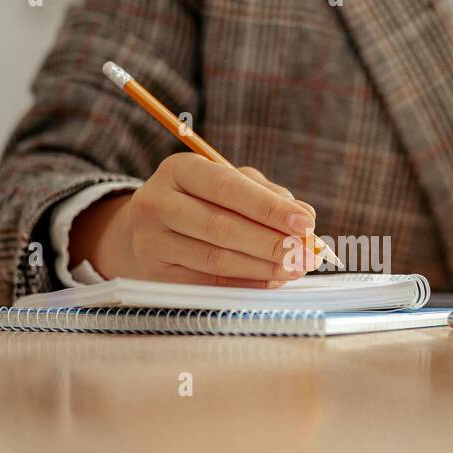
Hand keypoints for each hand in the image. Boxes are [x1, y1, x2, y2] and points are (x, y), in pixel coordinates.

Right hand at [68, 153, 319, 286]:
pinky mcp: (153, 273)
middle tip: (306, 255)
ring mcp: (150, 240)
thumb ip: (267, 195)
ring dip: (262, 268)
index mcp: (179, 169)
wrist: (145, 230)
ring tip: (294, 269)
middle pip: (221, 226)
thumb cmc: (201, 203)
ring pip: (215, 259)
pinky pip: (207, 282)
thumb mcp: (229, 185)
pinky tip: (270, 281)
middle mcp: (157, 201)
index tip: (306, 224)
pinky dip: (244, 283)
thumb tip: (305, 218)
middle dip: (271, 243)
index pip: (227, 187)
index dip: (269, 207)